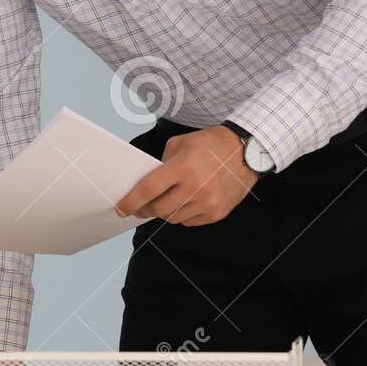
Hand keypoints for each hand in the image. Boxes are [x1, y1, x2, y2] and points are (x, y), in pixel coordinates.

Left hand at [115, 125, 258, 225]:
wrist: (246, 152)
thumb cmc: (210, 144)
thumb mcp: (179, 144)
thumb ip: (161, 164)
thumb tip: (147, 184)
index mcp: (182, 168)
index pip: (148, 190)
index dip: (131, 201)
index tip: (120, 209)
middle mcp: (196, 188)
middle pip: (159, 209)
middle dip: (145, 209)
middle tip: (140, 207)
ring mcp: (208, 203)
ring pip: (173, 218)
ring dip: (164, 212)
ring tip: (164, 201)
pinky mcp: (217, 213)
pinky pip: (190, 221)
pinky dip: (182, 214)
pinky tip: (184, 202)